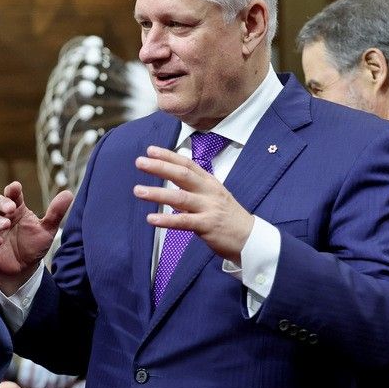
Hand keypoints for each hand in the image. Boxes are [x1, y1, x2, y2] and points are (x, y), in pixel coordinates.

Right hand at [0, 181, 72, 294]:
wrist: (23, 270)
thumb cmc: (33, 246)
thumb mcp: (47, 230)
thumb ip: (55, 213)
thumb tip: (69, 193)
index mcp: (17, 210)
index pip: (12, 195)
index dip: (12, 190)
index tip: (16, 187)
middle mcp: (2, 217)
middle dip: (2, 202)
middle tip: (12, 207)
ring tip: (7, 224)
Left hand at [133, 146, 253, 263]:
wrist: (250, 238)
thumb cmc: (228, 217)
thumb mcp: (214, 195)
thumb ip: (195, 188)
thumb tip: (173, 181)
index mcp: (210, 182)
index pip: (187, 164)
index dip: (169, 156)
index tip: (150, 150)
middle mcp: (209, 192)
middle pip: (182, 175)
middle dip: (160, 167)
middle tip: (140, 162)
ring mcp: (209, 208)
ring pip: (180, 197)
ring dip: (157, 193)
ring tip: (138, 190)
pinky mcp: (207, 226)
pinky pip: (184, 222)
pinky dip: (166, 220)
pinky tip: (151, 219)